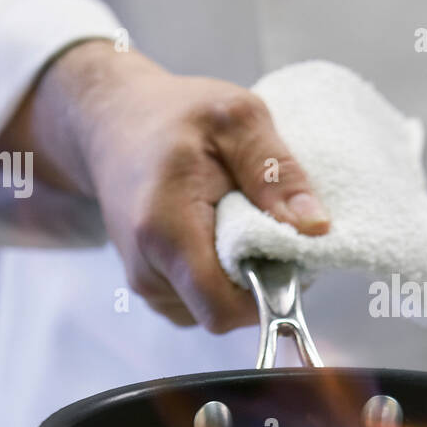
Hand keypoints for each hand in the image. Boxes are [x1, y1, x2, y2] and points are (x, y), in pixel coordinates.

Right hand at [0, 40, 328, 329]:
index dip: (269, 293)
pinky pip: (200, 302)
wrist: (111, 121)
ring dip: (242, 278)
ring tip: (241, 224)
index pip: (223, 308)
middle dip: (260, 281)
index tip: (290, 252)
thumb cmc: (173, 115)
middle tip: (270, 226)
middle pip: (223, 311)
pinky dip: (222, 277)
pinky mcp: (152, 285)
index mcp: (165, 231)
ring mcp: (146, 283)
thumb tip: (315, 228)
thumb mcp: (237, 119)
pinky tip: (222, 236)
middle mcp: (147, 269)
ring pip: (214, 310)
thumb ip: (277, 174)